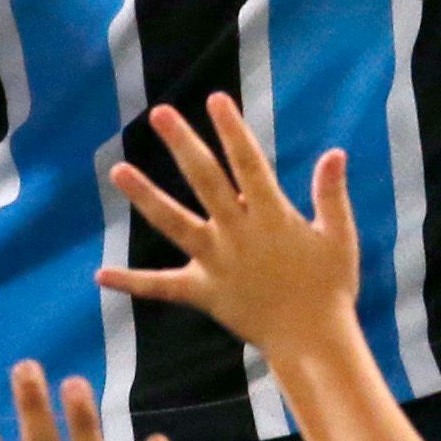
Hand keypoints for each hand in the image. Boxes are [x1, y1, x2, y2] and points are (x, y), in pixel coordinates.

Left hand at [104, 94, 365, 370]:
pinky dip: (132, 282)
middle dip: (182, 145)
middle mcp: (239, 234)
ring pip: (174, 224)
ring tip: (118, 170)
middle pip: (205, 181)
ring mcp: (217, 263)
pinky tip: (100, 275)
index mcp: (273, 216)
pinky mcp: (203, 293)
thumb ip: (331, 194)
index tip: (215, 99)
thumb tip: (335, 152)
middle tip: (159, 113)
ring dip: (145, 197)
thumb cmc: (331, 288)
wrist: (312, 340)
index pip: (248, 163)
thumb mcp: (339, 237)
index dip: (232, 130)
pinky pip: (163, 287)